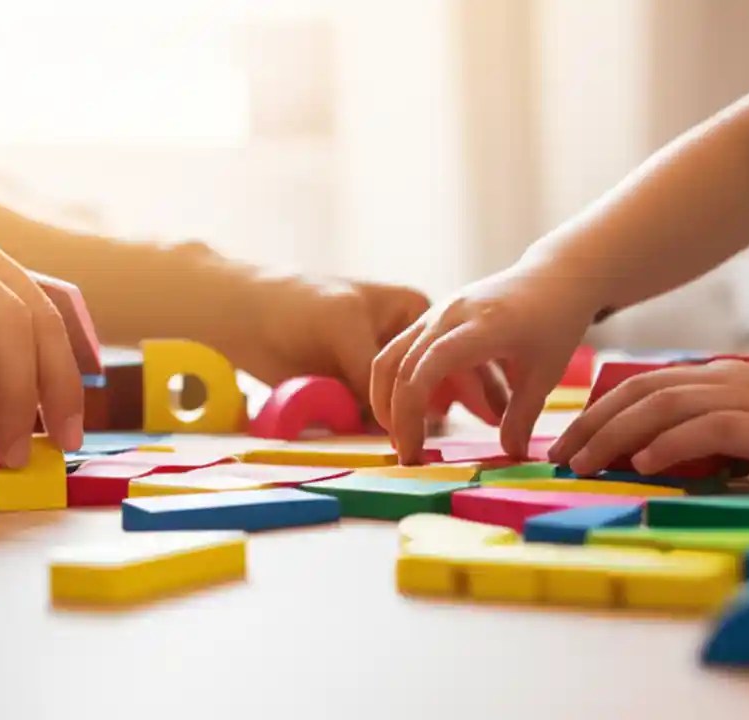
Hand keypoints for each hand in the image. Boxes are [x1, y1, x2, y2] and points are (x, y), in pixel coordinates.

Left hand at [226, 274, 503, 424]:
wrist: (248, 310)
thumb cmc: (301, 302)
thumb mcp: (344, 328)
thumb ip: (369, 371)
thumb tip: (393, 416)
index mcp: (410, 311)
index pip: (449, 346)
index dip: (475, 377)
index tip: (492, 407)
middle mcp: (404, 339)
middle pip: (448, 373)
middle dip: (475, 396)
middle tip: (500, 423)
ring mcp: (383, 368)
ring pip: (424, 396)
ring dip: (444, 417)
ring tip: (481, 436)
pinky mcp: (359, 392)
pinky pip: (388, 416)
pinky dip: (406, 428)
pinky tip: (423, 444)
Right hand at [372, 263, 599, 463]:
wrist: (555, 275)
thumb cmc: (556, 321)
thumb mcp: (546, 373)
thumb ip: (522, 416)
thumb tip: (510, 455)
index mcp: (480, 327)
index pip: (426, 370)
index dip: (411, 415)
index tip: (414, 454)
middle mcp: (449, 315)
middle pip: (397, 366)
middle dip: (395, 416)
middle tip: (407, 455)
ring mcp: (438, 312)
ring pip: (393, 356)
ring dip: (393, 400)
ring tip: (414, 438)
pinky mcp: (436, 316)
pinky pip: (411, 351)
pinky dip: (416, 384)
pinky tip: (450, 411)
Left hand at [549, 360, 748, 498]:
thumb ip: (709, 437)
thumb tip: (657, 459)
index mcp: (721, 378)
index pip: (644, 387)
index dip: (600, 413)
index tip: (568, 444)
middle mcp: (728, 379)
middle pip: (641, 392)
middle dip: (592, 423)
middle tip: (559, 457)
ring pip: (664, 406)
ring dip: (616, 435)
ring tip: (585, 465)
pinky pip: (709, 429)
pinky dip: (670, 444)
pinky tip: (643, 465)